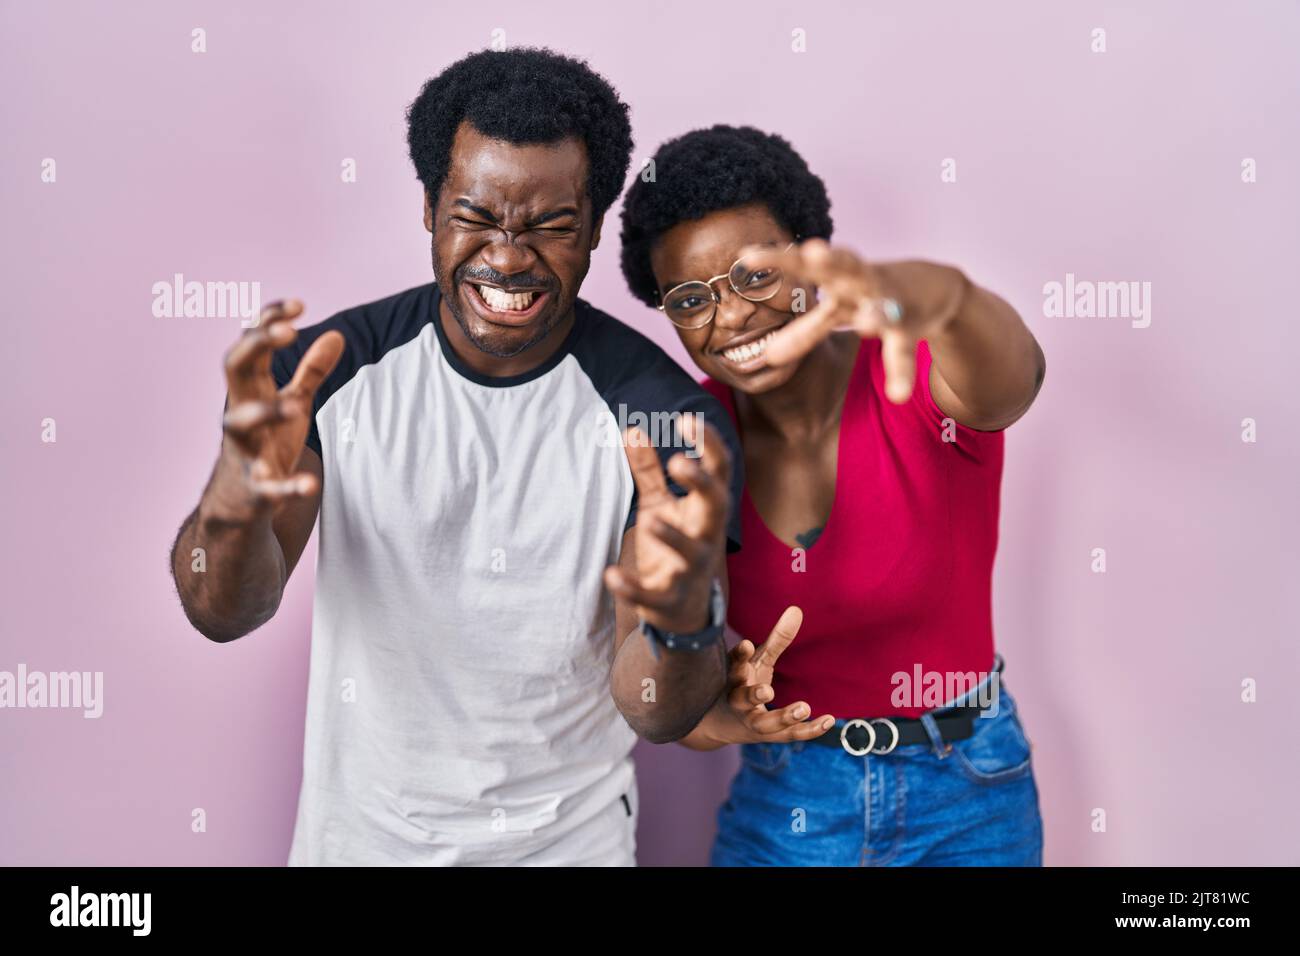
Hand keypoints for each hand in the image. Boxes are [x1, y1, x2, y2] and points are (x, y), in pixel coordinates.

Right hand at [206, 300, 344, 523]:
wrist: (239, 502)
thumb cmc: (266, 443)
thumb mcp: (292, 402)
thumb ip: (311, 371)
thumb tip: (337, 335)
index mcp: (250, 390)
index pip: (251, 344)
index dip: (269, 322)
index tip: (299, 305)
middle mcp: (239, 412)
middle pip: (234, 369)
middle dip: (255, 346)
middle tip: (288, 333)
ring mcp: (242, 449)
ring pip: (238, 423)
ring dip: (264, 412)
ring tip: (294, 406)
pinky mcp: (254, 489)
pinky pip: (266, 486)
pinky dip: (287, 486)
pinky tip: (310, 486)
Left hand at [603, 416, 730, 633]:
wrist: (682, 609)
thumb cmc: (673, 545)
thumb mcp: (659, 504)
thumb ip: (647, 469)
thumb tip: (632, 428)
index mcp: (705, 509)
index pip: (718, 472)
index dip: (709, 446)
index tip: (688, 420)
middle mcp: (705, 536)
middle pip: (717, 506)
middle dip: (703, 485)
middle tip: (678, 462)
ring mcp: (690, 569)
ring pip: (690, 553)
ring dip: (673, 537)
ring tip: (651, 521)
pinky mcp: (669, 598)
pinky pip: (653, 594)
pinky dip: (632, 588)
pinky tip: (610, 576)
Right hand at [708, 607, 834, 744]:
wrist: (722, 725)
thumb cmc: (744, 684)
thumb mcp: (758, 661)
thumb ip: (777, 639)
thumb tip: (797, 609)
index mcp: (734, 679)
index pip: (734, 666)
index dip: (739, 656)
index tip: (747, 644)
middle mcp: (739, 702)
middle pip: (743, 699)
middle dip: (754, 695)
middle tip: (767, 691)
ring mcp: (753, 722)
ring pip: (765, 723)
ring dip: (783, 717)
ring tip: (804, 708)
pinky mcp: (771, 735)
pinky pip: (791, 735)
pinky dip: (810, 730)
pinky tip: (829, 720)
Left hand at [740, 240, 967, 402]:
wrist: (934, 286)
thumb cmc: (871, 296)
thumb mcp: (837, 311)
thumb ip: (805, 331)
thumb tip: (767, 357)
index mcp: (837, 276)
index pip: (801, 264)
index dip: (775, 259)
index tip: (745, 256)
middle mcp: (861, 281)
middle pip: (841, 267)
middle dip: (825, 261)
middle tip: (811, 252)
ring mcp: (889, 300)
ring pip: (881, 305)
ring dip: (875, 313)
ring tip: (866, 324)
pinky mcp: (910, 324)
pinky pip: (903, 350)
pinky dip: (901, 371)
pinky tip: (898, 394)